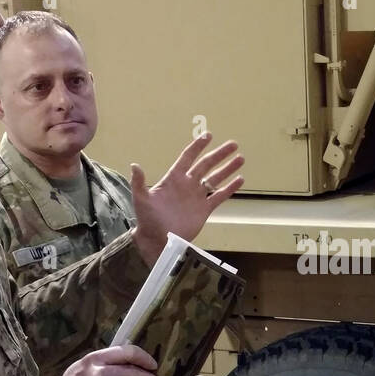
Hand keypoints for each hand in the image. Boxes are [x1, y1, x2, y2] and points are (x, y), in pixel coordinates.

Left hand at [130, 132, 243, 266]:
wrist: (158, 239)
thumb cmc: (147, 219)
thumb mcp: (141, 199)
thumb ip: (139, 182)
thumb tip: (134, 165)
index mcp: (174, 179)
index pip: (188, 157)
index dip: (197, 146)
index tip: (208, 136)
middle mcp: (188, 184)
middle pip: (206, 165)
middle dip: (219, 154)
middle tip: (233, 144)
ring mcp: (197, 196)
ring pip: (215, 178)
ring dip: (227, 168)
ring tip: (240, 158)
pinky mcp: (205, 209)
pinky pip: (219, 196)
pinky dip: (229, 188)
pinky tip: (240, 180)